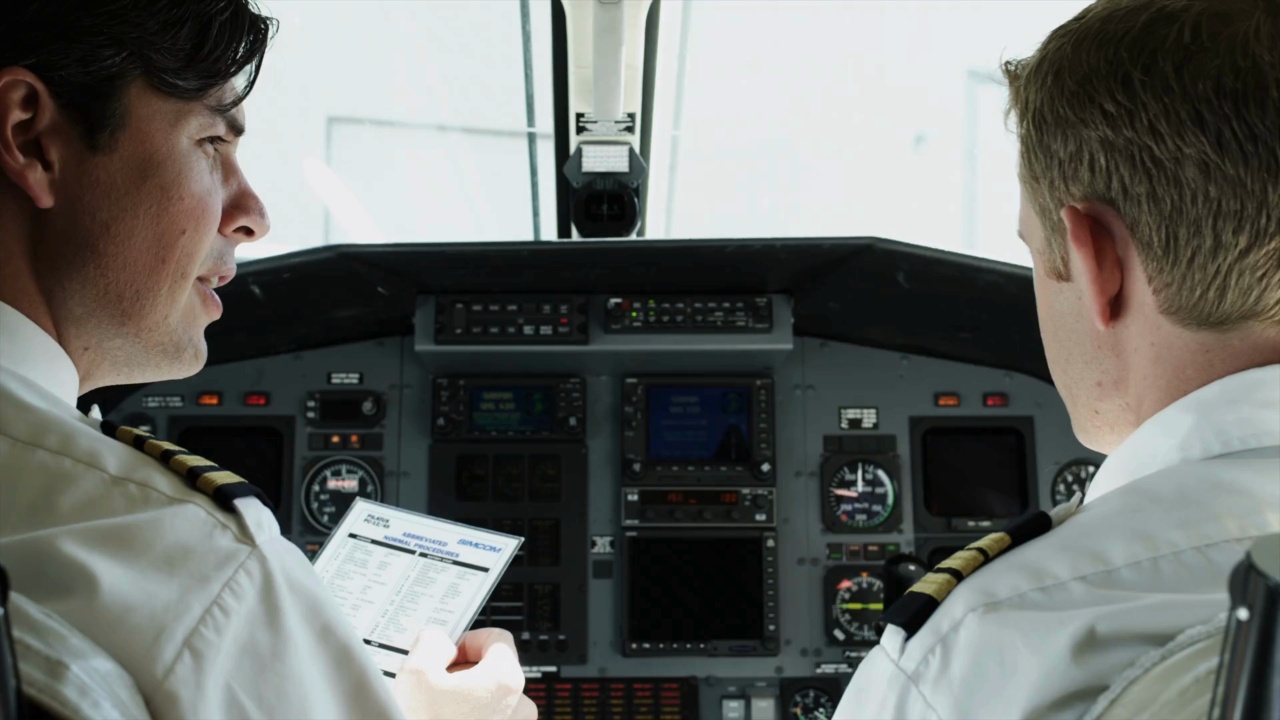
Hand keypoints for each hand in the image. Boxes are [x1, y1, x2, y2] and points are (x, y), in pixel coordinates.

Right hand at [393, 627, 537, 719]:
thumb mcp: (416, 674)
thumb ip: (432, 642)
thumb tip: (439, 642)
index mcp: (505, 679)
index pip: (497, 638)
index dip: (468, 640)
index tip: (449, 652)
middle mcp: (520, 706)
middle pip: (495, 671)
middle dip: (465, 673)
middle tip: (436, 686)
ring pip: (493, 702)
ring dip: (468, 701)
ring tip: (437, 713)